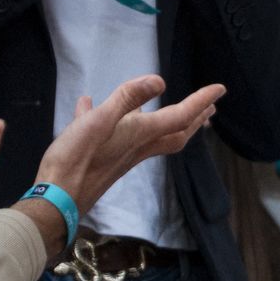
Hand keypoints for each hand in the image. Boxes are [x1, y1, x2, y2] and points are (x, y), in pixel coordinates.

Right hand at [10, 76, 222, 261]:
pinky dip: (120, 120)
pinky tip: (91, 105)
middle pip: (177, 134)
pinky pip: (122, 136)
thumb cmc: (77, 159)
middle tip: (211, 108)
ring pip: (156, 137)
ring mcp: (124, 155)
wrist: (59, 199)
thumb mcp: (99, 121)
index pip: (180, 116)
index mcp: (140, 134)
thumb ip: (127, 98)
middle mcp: (139, 146)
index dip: (201, 101)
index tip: (220, 89)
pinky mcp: (107, 159)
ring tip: (177, 110)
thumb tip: (159, 81)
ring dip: (172, 122)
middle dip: (196, 119)